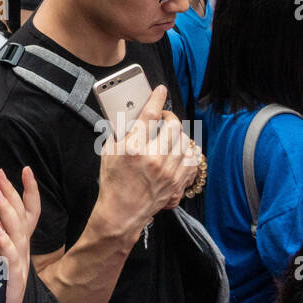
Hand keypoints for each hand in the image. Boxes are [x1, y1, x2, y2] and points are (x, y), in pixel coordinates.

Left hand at [0, 166, 40, 302]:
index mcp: (21, 237)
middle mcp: (24, 245)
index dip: (30, 189)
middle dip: (11, 191)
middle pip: (22, 213)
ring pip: (17, 229)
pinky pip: (10, 254)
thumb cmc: (1, 276)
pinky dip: (3, 239)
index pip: (30, 209)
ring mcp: (21, 258)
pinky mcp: (14, 273)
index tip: (26, 169)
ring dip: (5, 207)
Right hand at [95, 86, 199, 236]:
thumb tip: (133, 113)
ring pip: (186, 141)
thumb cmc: (113, 181)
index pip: (149, 114)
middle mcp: (154, 159)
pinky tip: (179, 151)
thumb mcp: (109, 151)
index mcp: (133, 148)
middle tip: (163, 118)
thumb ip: (121, 131)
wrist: (121, 212)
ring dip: (179, 134)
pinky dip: (188, 152)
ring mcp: (169, 172)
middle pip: (173, 125)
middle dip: (169, 117)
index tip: (161, 90)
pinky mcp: (177, 183)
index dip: (156, 98)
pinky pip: (193, 160)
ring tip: (170, 135)